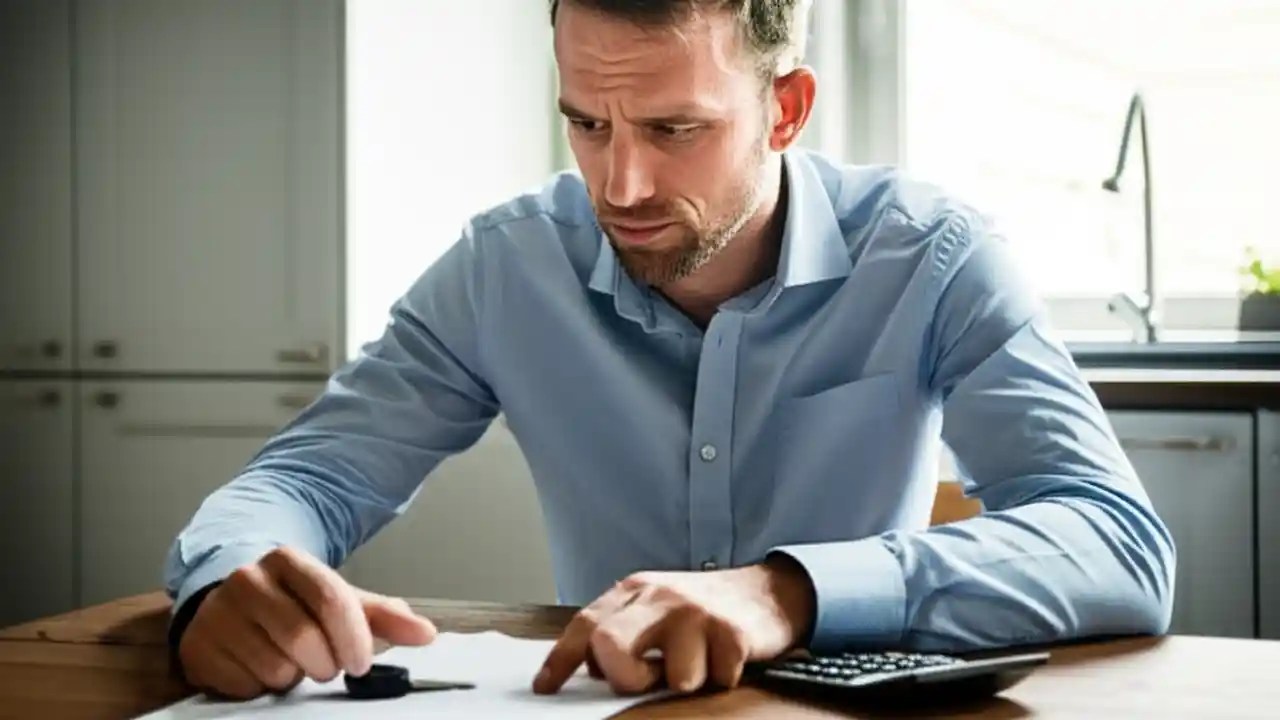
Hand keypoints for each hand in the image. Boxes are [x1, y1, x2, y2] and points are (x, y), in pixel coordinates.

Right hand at [178, 546, 436, 699]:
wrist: (227, 601)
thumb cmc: (293, 603)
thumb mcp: (339, 601)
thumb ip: (383, 616)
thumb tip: (426, 633)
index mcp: (288, 560)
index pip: (331, 599)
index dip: (353, 638)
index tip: (362, 662)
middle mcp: (247, 579)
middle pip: (302, 637)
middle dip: (325, 663)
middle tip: (327, 665)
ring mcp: (217, 613)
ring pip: (274, 666)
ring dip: (293, 676)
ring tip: (291, 661)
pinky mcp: (196, 647)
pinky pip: (243, 685)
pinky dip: (261, 687)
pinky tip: (260, 667)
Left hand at [532, 556, 815, 695]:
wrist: (766, 591)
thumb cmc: (700, 608)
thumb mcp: (653, 607)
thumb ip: (621, 630)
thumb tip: (592, 671)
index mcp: (633, 590)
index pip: (585, 625)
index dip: (560, 660)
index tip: (545, 688)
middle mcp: (660, 597)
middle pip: (610, 644)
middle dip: (625, 675)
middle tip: (646, 678)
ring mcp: (696, 613)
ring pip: (674, 676)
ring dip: (687, 680)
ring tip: (698, 661)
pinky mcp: (733, 632)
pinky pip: (717, 679)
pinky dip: (722, 677)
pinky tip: (725, 658)